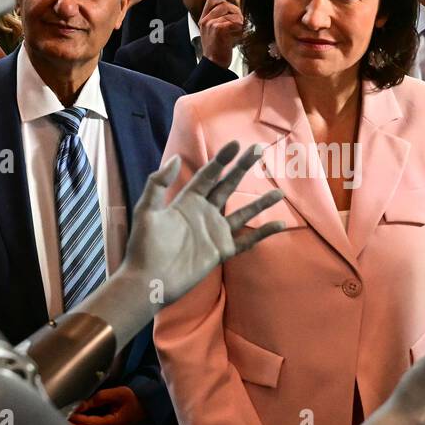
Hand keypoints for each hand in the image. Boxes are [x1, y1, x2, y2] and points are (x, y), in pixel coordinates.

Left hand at [69, 386, 146, 424]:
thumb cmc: (132, 399)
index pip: (91, 422)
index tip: (68, 411)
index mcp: (112, 423)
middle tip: (62, 418)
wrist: (143, 406)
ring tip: (65, 420)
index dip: (78, 417)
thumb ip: (101, 397)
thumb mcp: (119, 393)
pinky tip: (74, 422)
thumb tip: (83, 403)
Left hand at [121, 141, 285, 305]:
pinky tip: (280, 224)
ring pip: (243, 212)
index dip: (222, 159)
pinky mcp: (221, 251)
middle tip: (259, 150)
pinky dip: (264, 233)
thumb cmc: (143, 246)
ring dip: (261, 202)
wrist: (148, 280)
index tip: (235, 144)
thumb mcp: (146, 211)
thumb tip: (177, 158)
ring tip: (279, 192)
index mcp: (187, 201)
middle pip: (228, 186)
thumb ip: (157, 184)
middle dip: (243, 168)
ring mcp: (215, 232)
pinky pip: (247, 240)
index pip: (208, 175)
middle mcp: (204, 213)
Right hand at [198, 0, 243, 67]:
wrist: (214, 65)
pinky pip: (234, 21)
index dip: (224, 2)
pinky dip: (240, 28)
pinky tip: (240, 35)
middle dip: (235, 11)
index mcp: (204, 20)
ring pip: (230, 11)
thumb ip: (221, 20)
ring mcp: (211, 24)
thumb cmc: (219, 50)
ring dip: (239, 19)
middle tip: (240, 22)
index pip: (212, 1)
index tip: (233, 12)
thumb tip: (236, 9)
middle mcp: (206, 20)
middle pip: (223, 4)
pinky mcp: (218, 29)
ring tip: (240, 29)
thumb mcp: (216, 33)